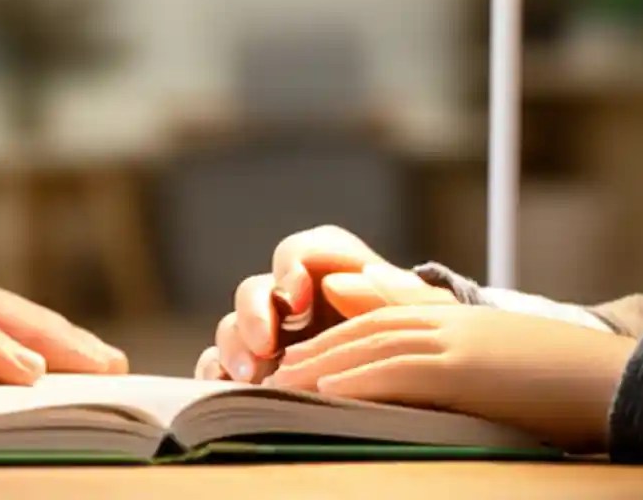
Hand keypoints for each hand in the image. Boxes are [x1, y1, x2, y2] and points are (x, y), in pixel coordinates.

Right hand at [195, 226, 455, 383]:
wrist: (427, 389)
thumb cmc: (424, 347)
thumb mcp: (426, 322)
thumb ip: (396, 296)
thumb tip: (341, 283)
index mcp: (332, 275)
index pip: (299, 253)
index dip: (292, 267)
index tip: (299, 294)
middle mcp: (291, 303)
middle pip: (256, 290)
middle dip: (255, 312)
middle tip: (265, 343)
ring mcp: (268, 339)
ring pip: (232, 328)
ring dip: (234, 346)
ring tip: (250, 375)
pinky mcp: (254, 373)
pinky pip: (218, 366)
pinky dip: (215, 373)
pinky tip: (225, 389)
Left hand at [266, 305, 636, 451]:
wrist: (610, 378)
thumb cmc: (559, 377)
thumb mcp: (495, 358)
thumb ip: (451, 357)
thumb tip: (420, 379)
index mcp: (452, 318)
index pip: (378, 322)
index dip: (336, 338)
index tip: (303, 357)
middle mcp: (444, 321)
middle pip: (364, 330)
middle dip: (317, 348)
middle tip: (277, 369)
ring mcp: (452, 341)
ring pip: (370, 346)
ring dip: (323, 364)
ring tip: (285, 381)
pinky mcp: (462, 366)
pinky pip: (398, 369)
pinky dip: (358, 377)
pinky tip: (329, 389)